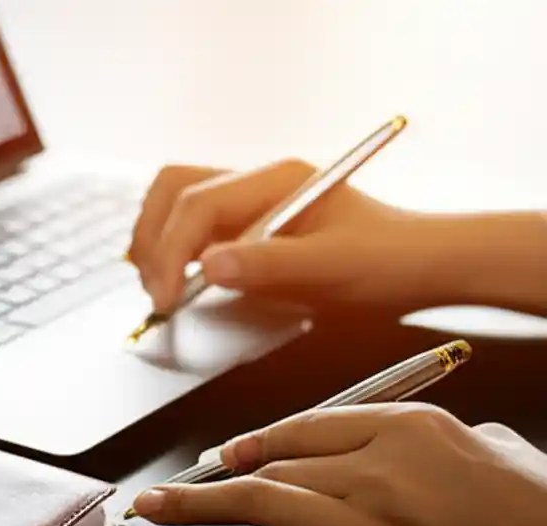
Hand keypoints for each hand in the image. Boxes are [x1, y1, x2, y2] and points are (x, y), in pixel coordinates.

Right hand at [126, 159, 546, 315]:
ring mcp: (248, 204)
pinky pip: (192, 230)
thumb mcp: (332, 269)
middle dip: (152, 238)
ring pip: (174, 205)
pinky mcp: (245, 228)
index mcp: (277, 180)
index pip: (198, 203)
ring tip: (163, 290)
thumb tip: (208, 267)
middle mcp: (256, 184)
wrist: (421, 267)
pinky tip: (182, 285)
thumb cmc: (387, 263)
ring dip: (157, 244)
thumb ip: (269, 265)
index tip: (166, 297)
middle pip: (173, 189)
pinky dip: (174, 254)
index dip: (171, 250)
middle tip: (155, 291)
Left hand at [130, 402, 546, 525]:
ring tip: (161, 511)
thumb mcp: (494, 446)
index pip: (305, 428)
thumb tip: (382, 439)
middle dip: (208, 477)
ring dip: (202, 508)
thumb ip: (431, 436)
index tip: (223, 452)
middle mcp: (383, 472)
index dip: (253, 442)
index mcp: (410, 428)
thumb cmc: (545, 513)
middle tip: (164, 488)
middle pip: (272, 466)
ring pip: (268, 507)